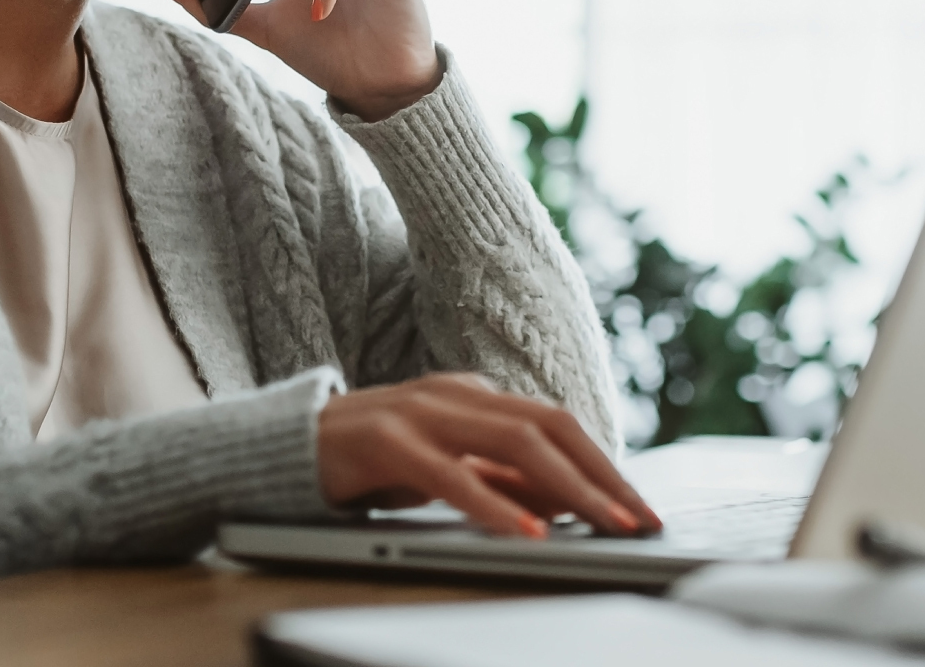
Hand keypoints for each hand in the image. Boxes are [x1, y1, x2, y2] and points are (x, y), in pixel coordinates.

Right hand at [316, 374, 663, 538]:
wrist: (285, 446)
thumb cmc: (372, 462)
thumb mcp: (447, 470)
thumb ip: (498, 479)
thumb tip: (568, 503)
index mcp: (474, 395)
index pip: (556, 424)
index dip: (604, 465)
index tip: (640, 507)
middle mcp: (454, 394)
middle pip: (548, 425)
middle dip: (601, 474)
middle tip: (637, 520)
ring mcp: (419, 411)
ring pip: (512, 441)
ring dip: (567, 487)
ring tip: (601, 524)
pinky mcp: (384, 440)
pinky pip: (450, 475)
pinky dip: (494, 504)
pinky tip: (525, 530)